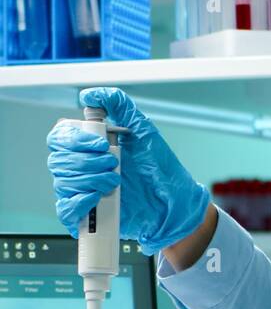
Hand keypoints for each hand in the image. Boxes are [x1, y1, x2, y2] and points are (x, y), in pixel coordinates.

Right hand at [47, 88, 209, 255]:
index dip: (74, 139)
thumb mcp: (143, 129)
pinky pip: (65, 209)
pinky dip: (78, 203)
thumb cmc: (160, 167)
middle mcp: (81, 167)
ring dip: (89, 180)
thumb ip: (119, 104)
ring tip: (115, 182)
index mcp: (88, 146)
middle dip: (87, 161)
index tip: (100, 144)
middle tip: (113, 164)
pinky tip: (96, 198)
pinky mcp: (87, 214)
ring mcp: (82, 191)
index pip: (60, 137)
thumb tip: (89, 94)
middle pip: (59, 160)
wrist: (173, 202)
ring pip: (63, 183)